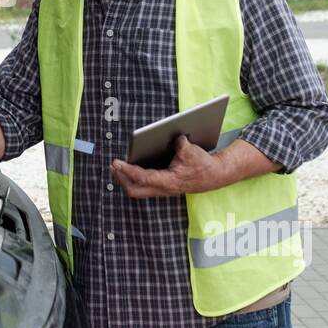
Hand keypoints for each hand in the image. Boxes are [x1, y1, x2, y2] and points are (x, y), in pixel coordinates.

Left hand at [110, 133, 225, 198]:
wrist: (214, 176)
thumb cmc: (202, 165)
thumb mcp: (192, 152)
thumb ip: (180, 144)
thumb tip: (173, 137)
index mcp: (168, 181)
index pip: (142, 178)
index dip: (127, 170)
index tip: (116, 162)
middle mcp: (163, 188)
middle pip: (134, 190)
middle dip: (121, 178)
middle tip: (112, 166)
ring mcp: (162, 190)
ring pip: (137, 190)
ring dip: (125, 180)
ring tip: (116, 167)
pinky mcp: (163, 187)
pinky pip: (143, 186)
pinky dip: (134, 178)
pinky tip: (130, 168)